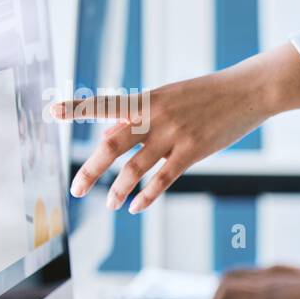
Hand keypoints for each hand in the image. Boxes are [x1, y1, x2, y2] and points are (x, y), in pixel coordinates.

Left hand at [54, 44, 299, 212]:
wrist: (248, 91)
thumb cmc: (208, 94)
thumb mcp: (171, 96)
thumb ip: (142, 116)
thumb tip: (113, 138)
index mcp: (147, 98)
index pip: (105, 104)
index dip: (77, 109)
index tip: (52, 113)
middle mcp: (155, 116)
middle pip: (113, 144)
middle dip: (91, 169)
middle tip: (75, 189)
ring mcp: (174, 135)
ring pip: (136, 168)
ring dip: (119, 189)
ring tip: (109, 204)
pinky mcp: (193, 151)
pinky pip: (163, 179)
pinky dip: (147, 195)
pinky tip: (136, 207)